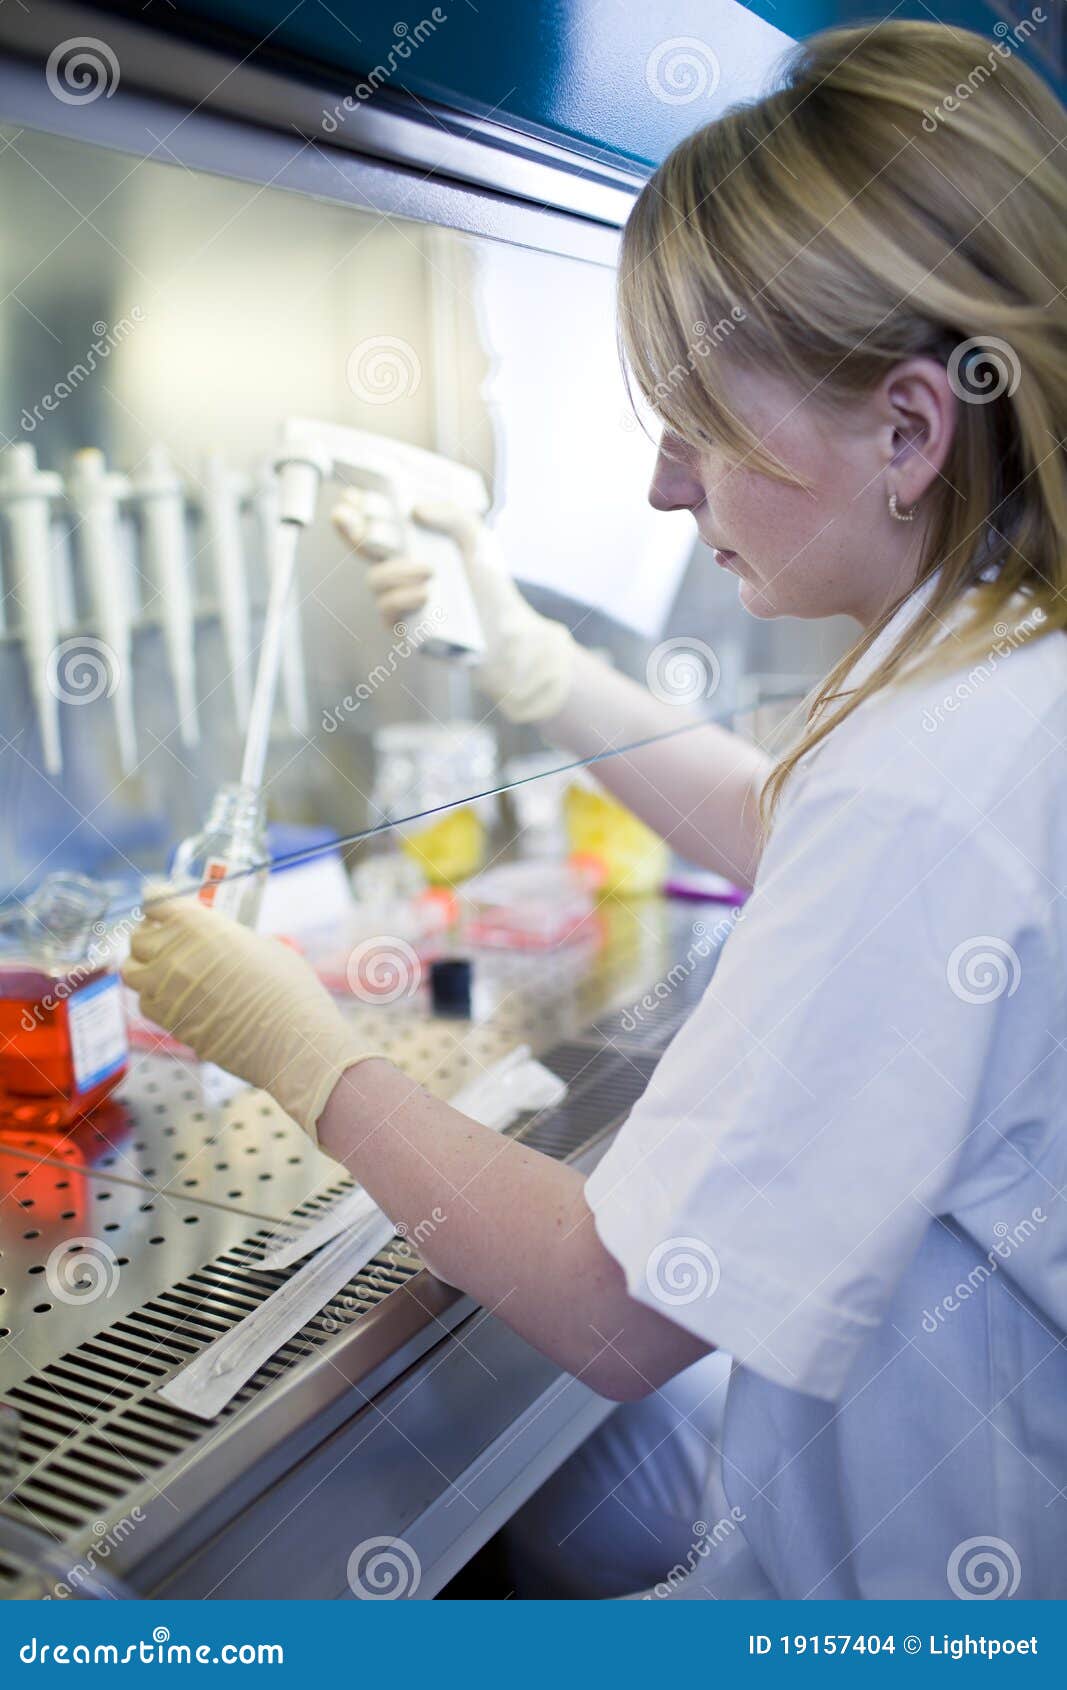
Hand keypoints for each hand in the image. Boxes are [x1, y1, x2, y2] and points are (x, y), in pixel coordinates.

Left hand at [122, 898, 368, 1139]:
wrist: (288, 1036)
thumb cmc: (287, 987)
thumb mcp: (262, 945)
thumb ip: (231, 939)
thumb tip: (224, 945)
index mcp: (197, 923)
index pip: (156, 900)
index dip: (158, 903)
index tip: (162, 908)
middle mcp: (173, 952)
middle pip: (138, 936)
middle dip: (151, 936)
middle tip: (168, 941)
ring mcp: (165, 988)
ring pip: (131, 971)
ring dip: (145, 967)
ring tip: (167, 971)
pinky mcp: (167, 1020)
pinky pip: (145, 1003)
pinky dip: (154, 998)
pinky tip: (177, 998)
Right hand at [332, 493, 575, 722]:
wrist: (503, 630)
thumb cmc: (489, 586)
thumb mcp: (477, 540)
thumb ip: (452, 516)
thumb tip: (414, 508)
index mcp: (416, 546)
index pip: (379, 524)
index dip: (358, 511)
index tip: (349, 497)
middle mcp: (402, 571)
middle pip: (362, 547)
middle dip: (351, 530)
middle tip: (355, 521)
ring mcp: (399, 600)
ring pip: (374, 579)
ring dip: (398, 572)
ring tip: (431, 572)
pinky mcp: (402, 627)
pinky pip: (386, 608)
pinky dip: (404, 597)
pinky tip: (426, 595)